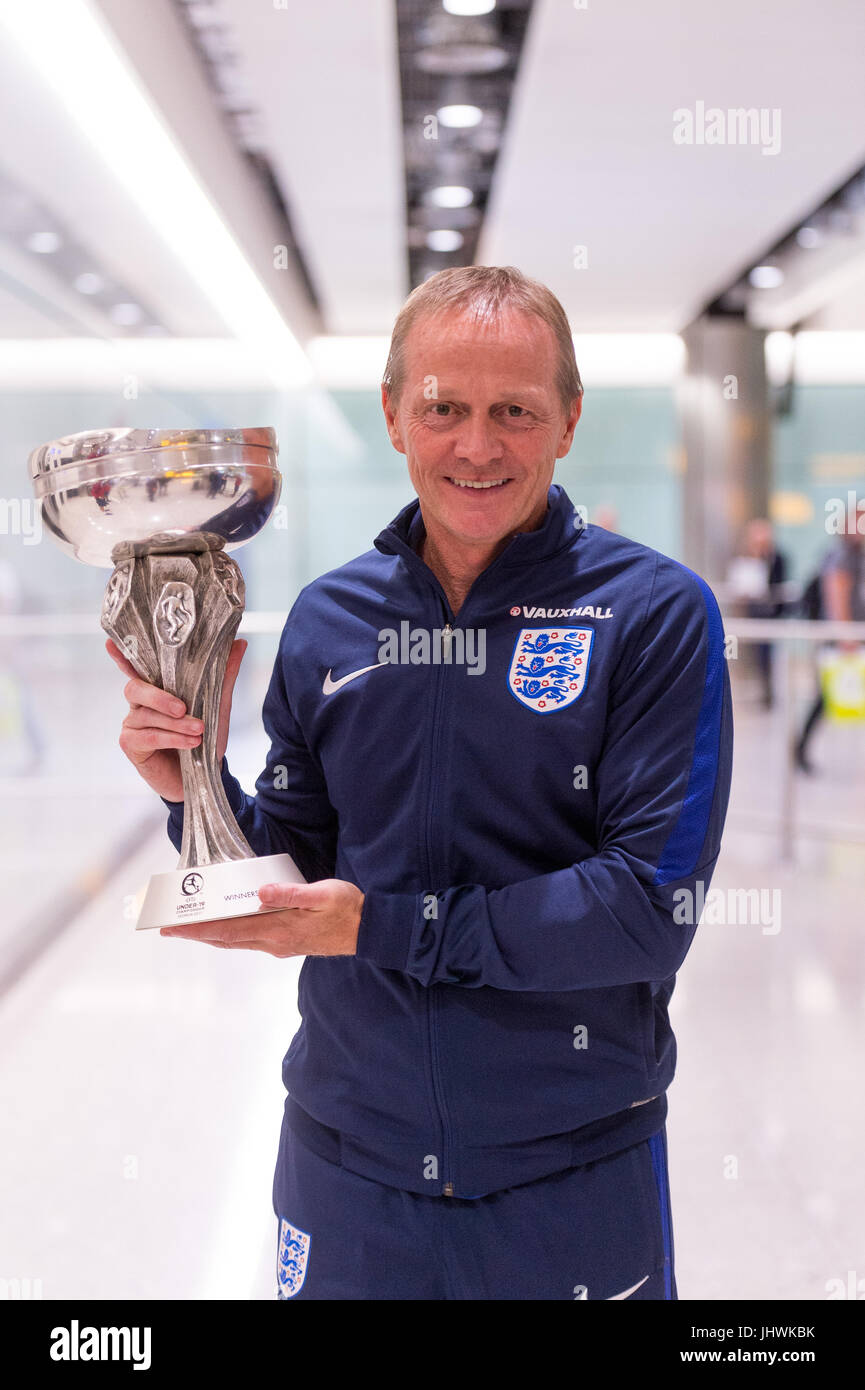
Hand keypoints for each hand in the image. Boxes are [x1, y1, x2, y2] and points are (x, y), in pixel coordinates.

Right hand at [106, 636, 246, 801]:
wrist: (206, 775)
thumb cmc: (205, 738)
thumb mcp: (218, 705)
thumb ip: (224, 676)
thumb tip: (240, 643)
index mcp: (157, 687)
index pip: (135, 666)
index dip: (122, 656)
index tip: (110, 642)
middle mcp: (140, 702)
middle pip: (136, 688)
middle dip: (160, 697)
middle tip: (183, 708)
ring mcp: (132, 723)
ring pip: (146, 715)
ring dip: (176, 724)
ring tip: (199, 730)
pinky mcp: (131, 744)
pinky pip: (149, 736)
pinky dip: (172, 738)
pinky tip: (190, 743)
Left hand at [158, 879, 362, 957]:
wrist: (367, 930)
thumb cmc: (346, 908)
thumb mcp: (322, 893)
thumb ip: (290, 893)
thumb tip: (260, 892)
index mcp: (278, 928)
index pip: (227, 930)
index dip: (197, 929)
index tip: (172, 928)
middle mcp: (273, 941)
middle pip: (225, 938)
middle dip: (195, 934)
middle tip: (168, 928)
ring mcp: (278, 945)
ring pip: (235, 941)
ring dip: (210, 935)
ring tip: (188, 928)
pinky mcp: (285, 943)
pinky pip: (248, 940)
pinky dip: (229, 934)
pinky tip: (225, 927)